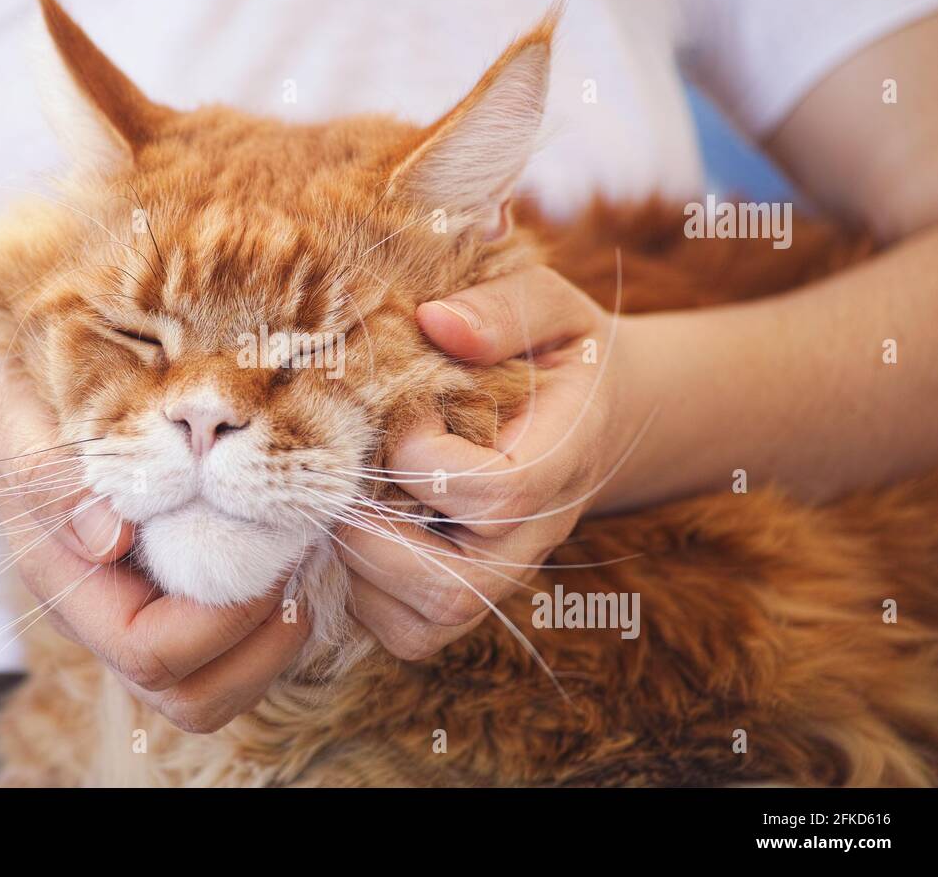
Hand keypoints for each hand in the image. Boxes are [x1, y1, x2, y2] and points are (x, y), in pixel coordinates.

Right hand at [0, 362, 309, 732]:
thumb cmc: (15, 399)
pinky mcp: (172, 600)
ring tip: (300, 564)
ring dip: (274, 642)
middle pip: (192, 698)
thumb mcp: (14, 417)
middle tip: (297, 565)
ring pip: (217, 689)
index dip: (222, 617)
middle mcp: (103, 618)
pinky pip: (231, 653)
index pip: (149, 653)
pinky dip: (273, 621)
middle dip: (261, 645)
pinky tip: (288, 552)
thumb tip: (111, 539)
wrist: (14, 399)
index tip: (267, 544)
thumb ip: (50, 476)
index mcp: (67, 585)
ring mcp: (138, 615)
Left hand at [340, 265, 641, 658]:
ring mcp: (501, 577)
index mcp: (561, 461)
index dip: (424, 461)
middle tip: (345, 473)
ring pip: (422, 622)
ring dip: (361, 567)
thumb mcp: (548, 305)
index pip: (495, 496)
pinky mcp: (466, 598)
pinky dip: (364, 594)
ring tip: (346, 501)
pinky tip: (356, 530)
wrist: (591, 411)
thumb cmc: (556, 351)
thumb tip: (436, 322)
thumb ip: (502, 309)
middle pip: (451, 585)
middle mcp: (535, 538)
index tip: (404, 414)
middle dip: (373, 531)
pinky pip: (407, 633)